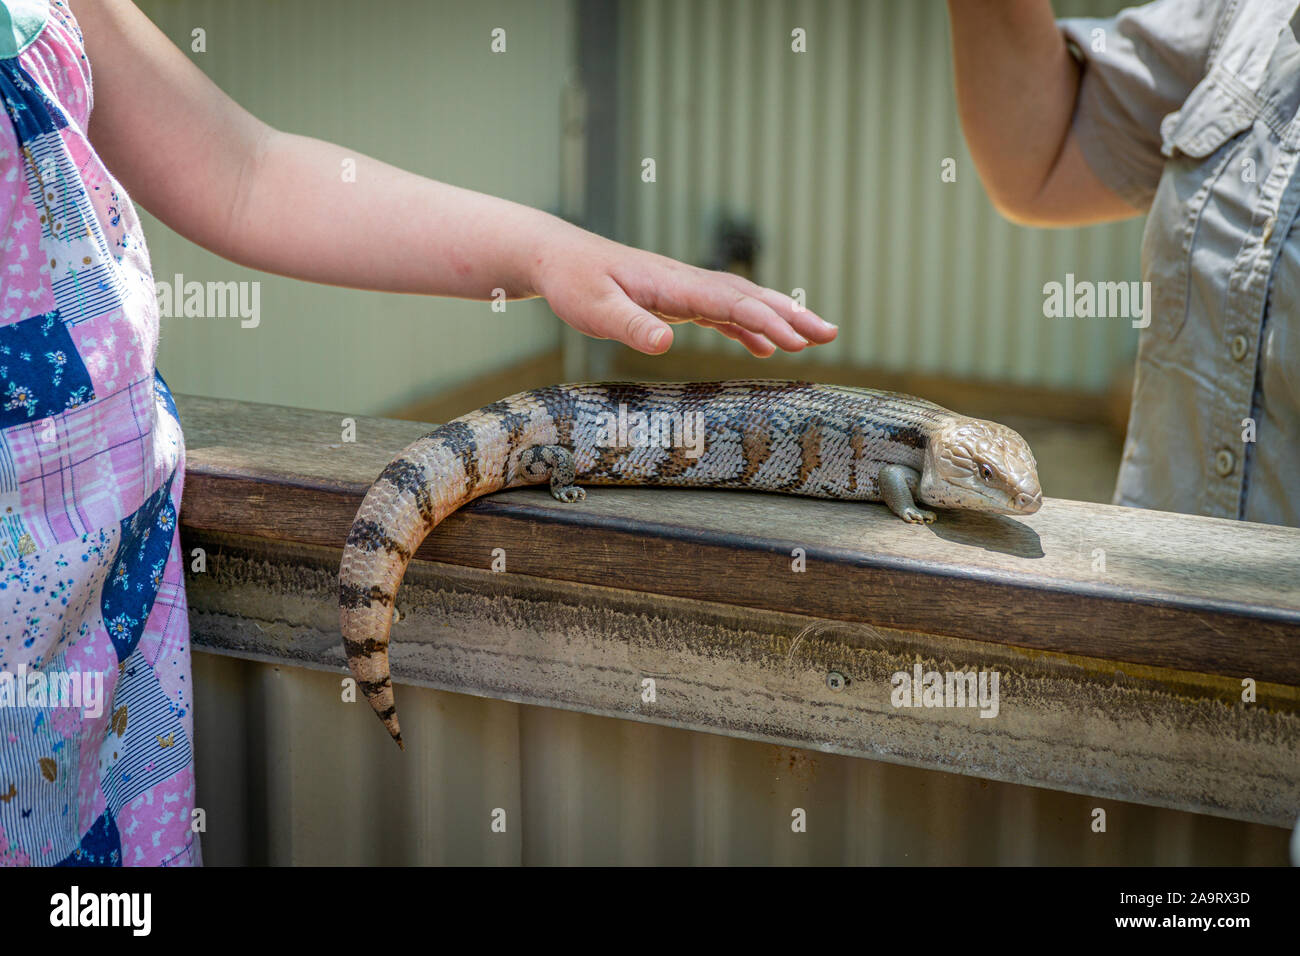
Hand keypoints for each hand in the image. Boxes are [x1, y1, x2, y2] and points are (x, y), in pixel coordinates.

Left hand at [530, 220, 836, 355]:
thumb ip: (629, 326)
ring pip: (743, 302)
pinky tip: (764, 348)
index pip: (729, 302)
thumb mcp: (593, 309)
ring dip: (780, 319)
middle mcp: (686, 283)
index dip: (765, 321)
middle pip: (749, 297)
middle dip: (791, 315)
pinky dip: (748, 329)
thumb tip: (665, 344)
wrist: (557, 258)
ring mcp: (685, 290)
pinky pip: (723, 314)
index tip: (794, 340)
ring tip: (816, 338)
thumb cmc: (573, 283)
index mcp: (672, 284)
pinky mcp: (677, 299)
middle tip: (829, 334)